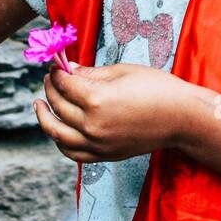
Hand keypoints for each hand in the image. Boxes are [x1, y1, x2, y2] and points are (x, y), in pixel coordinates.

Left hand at [34, 63, 197, 162]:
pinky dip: (60, 141)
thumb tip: (68, 70)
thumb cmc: (157, 88)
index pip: (64, 84)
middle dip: (50, 88)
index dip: (56, 72)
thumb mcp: (122, 72)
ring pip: (57, 134)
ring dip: (44, 117)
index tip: (55, 64)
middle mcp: (92, 126)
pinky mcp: (105, 155)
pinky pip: (72, 153)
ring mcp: (98, 144)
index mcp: (96, 100)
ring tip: (39, 105)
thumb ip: (91, 74)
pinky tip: (57, 129)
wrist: (182, 118)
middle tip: (50, 77)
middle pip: (58, 106)